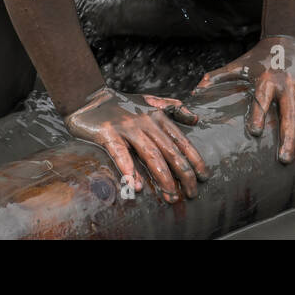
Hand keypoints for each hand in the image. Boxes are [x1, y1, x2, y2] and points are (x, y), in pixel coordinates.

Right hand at [63, 86, 208, 202]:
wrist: (89, 96)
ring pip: (150, 155)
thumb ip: (174, 108)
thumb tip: (195, 118)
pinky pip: (120, 154)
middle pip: (170, 151)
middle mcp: (146, 122)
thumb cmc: (122, 103)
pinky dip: (129, 170)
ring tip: (171, 197)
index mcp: (158, 116)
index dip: (194, 159)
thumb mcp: (151, 101)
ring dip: (163, 177)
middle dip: (184, 174)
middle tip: (192, 194)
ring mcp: (127, 127)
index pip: (181, 140)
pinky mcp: (107, 133)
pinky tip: (136, 187)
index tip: (204, 176)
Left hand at [194, 35, 294, 167]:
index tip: (256, 132)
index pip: (262, 98)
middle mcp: (289, 83)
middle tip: (285, 160)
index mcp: (267, 80)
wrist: (289, 37)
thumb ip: (218, 78)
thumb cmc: (260, 58)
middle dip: (289, 138)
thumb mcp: (239, 65)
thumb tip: (194, 92)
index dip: (259, 114)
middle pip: (290, 113)